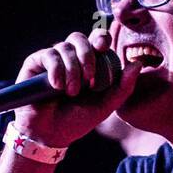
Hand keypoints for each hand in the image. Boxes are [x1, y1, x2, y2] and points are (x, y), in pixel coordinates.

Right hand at [10, 29, 140, 148]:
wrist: (51, 134)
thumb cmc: (77, 120)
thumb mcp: (105, 105)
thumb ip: (123, 87)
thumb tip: (137, 64)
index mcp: (88, 63)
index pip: (96, 39)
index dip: (100, 37)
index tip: (103, 47)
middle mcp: (69, 58)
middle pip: (79, 37)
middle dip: (87, 54)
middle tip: (89, 78)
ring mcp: (52, 60)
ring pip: (65, 47)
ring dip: (72, 69)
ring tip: (71, 92)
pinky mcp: (35, 64)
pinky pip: (49, 55)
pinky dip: (56, 69)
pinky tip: (57, 86)